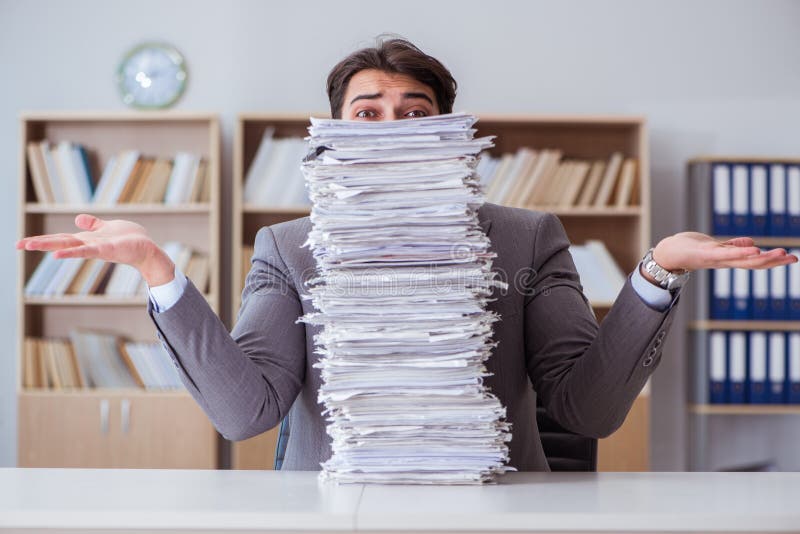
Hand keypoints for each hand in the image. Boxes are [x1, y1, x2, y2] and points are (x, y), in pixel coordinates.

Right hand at [16, 214, 174, 285]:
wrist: (148, 249)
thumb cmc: (129, 239)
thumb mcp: (107, 227)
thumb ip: (92, 224)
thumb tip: (77, 218)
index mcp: (86, 239)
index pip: (60, 238)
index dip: (42, 239)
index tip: (21, 242)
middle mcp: (88, 244)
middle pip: (59, 242)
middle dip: (38, 243)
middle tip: (16, 245)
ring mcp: (96, 247)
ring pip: (69, 245)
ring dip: (49, 246)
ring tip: (29, 245)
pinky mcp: (107, 249)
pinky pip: (87, 250)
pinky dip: (72, 252)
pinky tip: (57, 254)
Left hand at [651, 232, 797, 272]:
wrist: (668, 254)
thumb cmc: (690, 250)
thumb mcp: (715, 247)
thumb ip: (733, 246)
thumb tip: (752, 243)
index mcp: (729, 260)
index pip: (755, 262)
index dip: (773, 261)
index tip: (792, 258)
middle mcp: (724, 262)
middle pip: (753, 264)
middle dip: (774, 261)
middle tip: (793, 258)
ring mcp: (715, 259)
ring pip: (742, 260)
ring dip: (762, 257)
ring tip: (780, 253)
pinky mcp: (705, 253)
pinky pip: (725, 254)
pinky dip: (739, 252)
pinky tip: (754, 248)